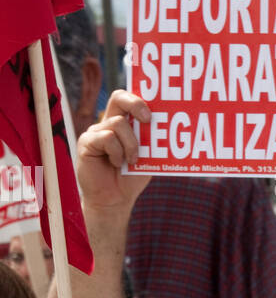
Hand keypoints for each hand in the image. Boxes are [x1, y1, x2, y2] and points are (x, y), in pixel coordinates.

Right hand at [76, 91, 151, 212]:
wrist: (115, 200)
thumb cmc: (131, 178)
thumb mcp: (147, 156)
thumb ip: (152, 140)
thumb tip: (168, 124)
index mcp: (122, 123)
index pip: (128, 99)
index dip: (140, 100)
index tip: (153, 114)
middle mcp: (107, 123)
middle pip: (118, 97)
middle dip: (136, 104)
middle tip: (148, 119)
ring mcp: (95, 132)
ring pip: (118, 123)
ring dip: (131, 144)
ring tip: (132, 160)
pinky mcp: (86, 143)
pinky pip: (107, 138)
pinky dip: (117, 152)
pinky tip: (116, 163)